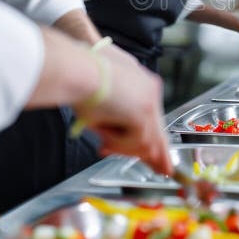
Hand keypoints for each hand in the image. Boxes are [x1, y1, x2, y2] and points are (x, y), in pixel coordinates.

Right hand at [74, 44, 171, 175]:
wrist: (77, 69)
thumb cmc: (80, 75)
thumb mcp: (101, 96)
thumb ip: (112, 114)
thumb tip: (110, 133)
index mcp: (143, 83)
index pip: (152, 117)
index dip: (150, 139)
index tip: (154, 156)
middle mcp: (151, 90)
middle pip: (158, 130)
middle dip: (158, 154)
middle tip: (161, 169)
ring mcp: (149, 102)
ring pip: (146, 140)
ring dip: (122, 147)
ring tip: (103, 143)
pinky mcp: (143, 114)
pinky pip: (135, 142)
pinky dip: (117, 144)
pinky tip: (104, 136)